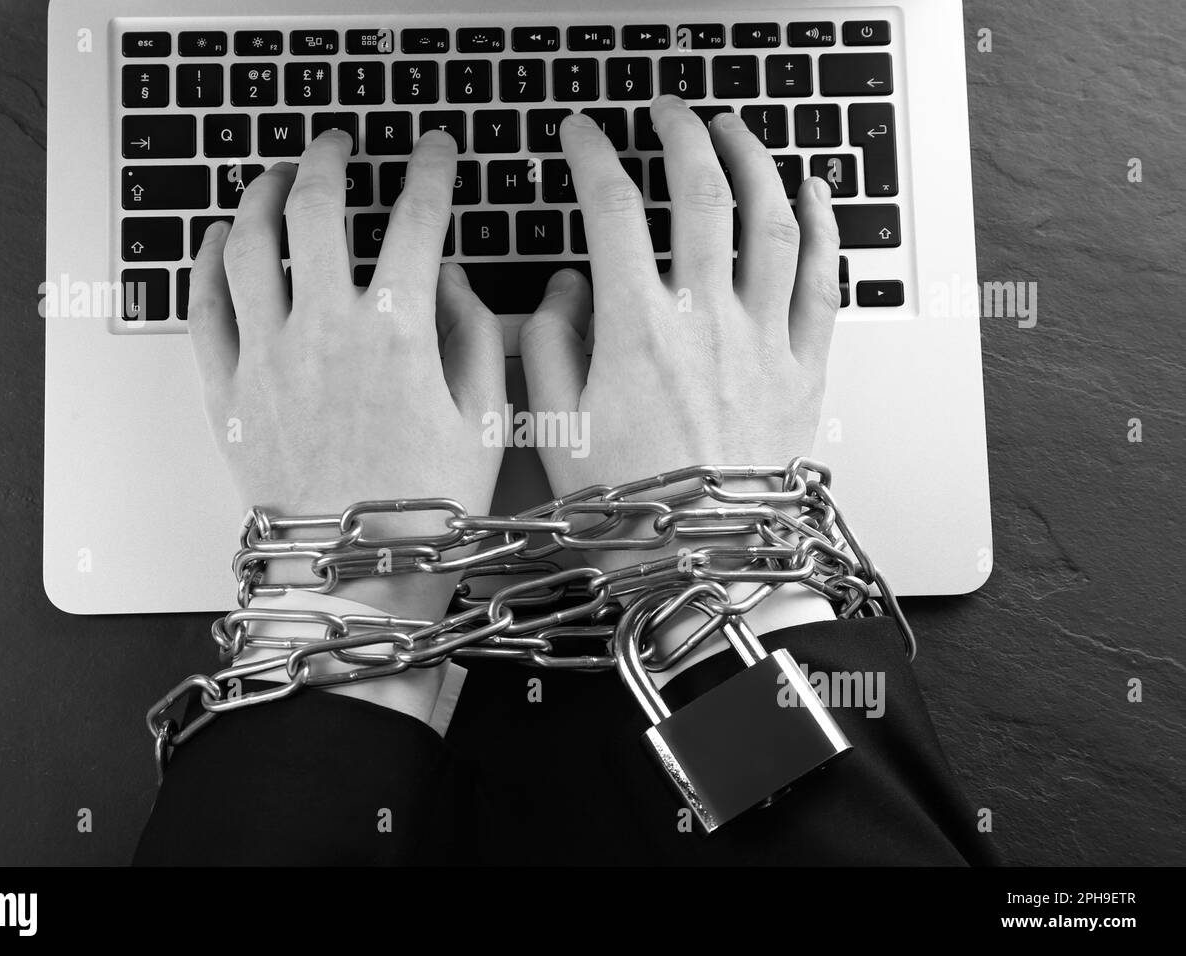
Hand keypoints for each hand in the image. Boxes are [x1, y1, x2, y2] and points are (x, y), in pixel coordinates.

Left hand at [187, 130, 504, 712]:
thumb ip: (474, 334)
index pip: (418, 219)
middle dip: (333, 159)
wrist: (356, 582)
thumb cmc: (429, 512)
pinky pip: (203, 308)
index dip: (434, 171)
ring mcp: (268, 358)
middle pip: (317, 209)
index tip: (439, 151)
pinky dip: (207, 262)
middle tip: (342, 143)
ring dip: (262, 194)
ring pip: (247, 244)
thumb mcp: (485, 423)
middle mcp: (326, 330)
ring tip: (277, 175)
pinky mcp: (227, 392)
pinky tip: (218, 241)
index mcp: (400, 335)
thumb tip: (448, 276)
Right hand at [520, 98, 841, 665]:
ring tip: (735, 128)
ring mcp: (765, 341)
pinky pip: (823, 281)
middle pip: (701, 194)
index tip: (579, 136)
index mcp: (637, 331)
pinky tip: (816, 191)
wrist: (706, 568)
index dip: (590, 156)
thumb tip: (564, 286)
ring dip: (754, 160)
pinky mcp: (806, 369)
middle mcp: (707, 321)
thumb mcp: (556, 430)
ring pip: (772, 221)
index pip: (611, 210)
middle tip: (665, 111)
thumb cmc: (629, 512)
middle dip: (681, 133)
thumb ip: (550, 343)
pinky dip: (824, 226)